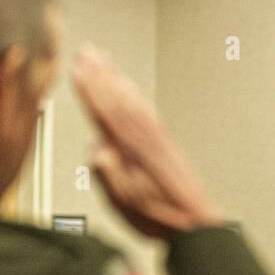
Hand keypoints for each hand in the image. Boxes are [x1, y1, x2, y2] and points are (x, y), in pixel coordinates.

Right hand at [72, 44, 221, 239]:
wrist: (197, 223)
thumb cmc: (160, 217)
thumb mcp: (126, 204)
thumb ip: (109, 175)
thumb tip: (95, 151)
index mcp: (133, 152)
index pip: (106, 114)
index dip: (90, 91)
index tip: (77, 69)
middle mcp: (146, 139)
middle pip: (118, 99)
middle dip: (101, 74)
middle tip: (87, 51)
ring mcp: (157, 138)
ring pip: (133, 100)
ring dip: (117, 77)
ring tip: (104, 59)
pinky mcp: (165, 142)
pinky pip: (147, 109)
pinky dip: (135, 94)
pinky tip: (130, 88)